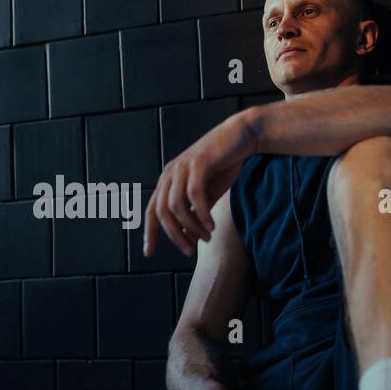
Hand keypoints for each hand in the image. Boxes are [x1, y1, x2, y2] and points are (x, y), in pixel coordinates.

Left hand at [143, 110, 257, 256]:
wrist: (241, 137)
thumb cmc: (224, 166)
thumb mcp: (208, 196)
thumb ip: (195, 216)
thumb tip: (188, 240)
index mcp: (168, 181)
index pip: (152, 210)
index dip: (149, 232)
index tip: (149, 252)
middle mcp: (170, 173)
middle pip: (162, 212)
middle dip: (174, 236)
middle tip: (189, 251)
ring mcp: (183, 167)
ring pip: (176, 206)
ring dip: (191, 227)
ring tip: (206, 237)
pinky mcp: (198, 163)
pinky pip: (194, 196)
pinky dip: (201, 214)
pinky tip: (211, 225)